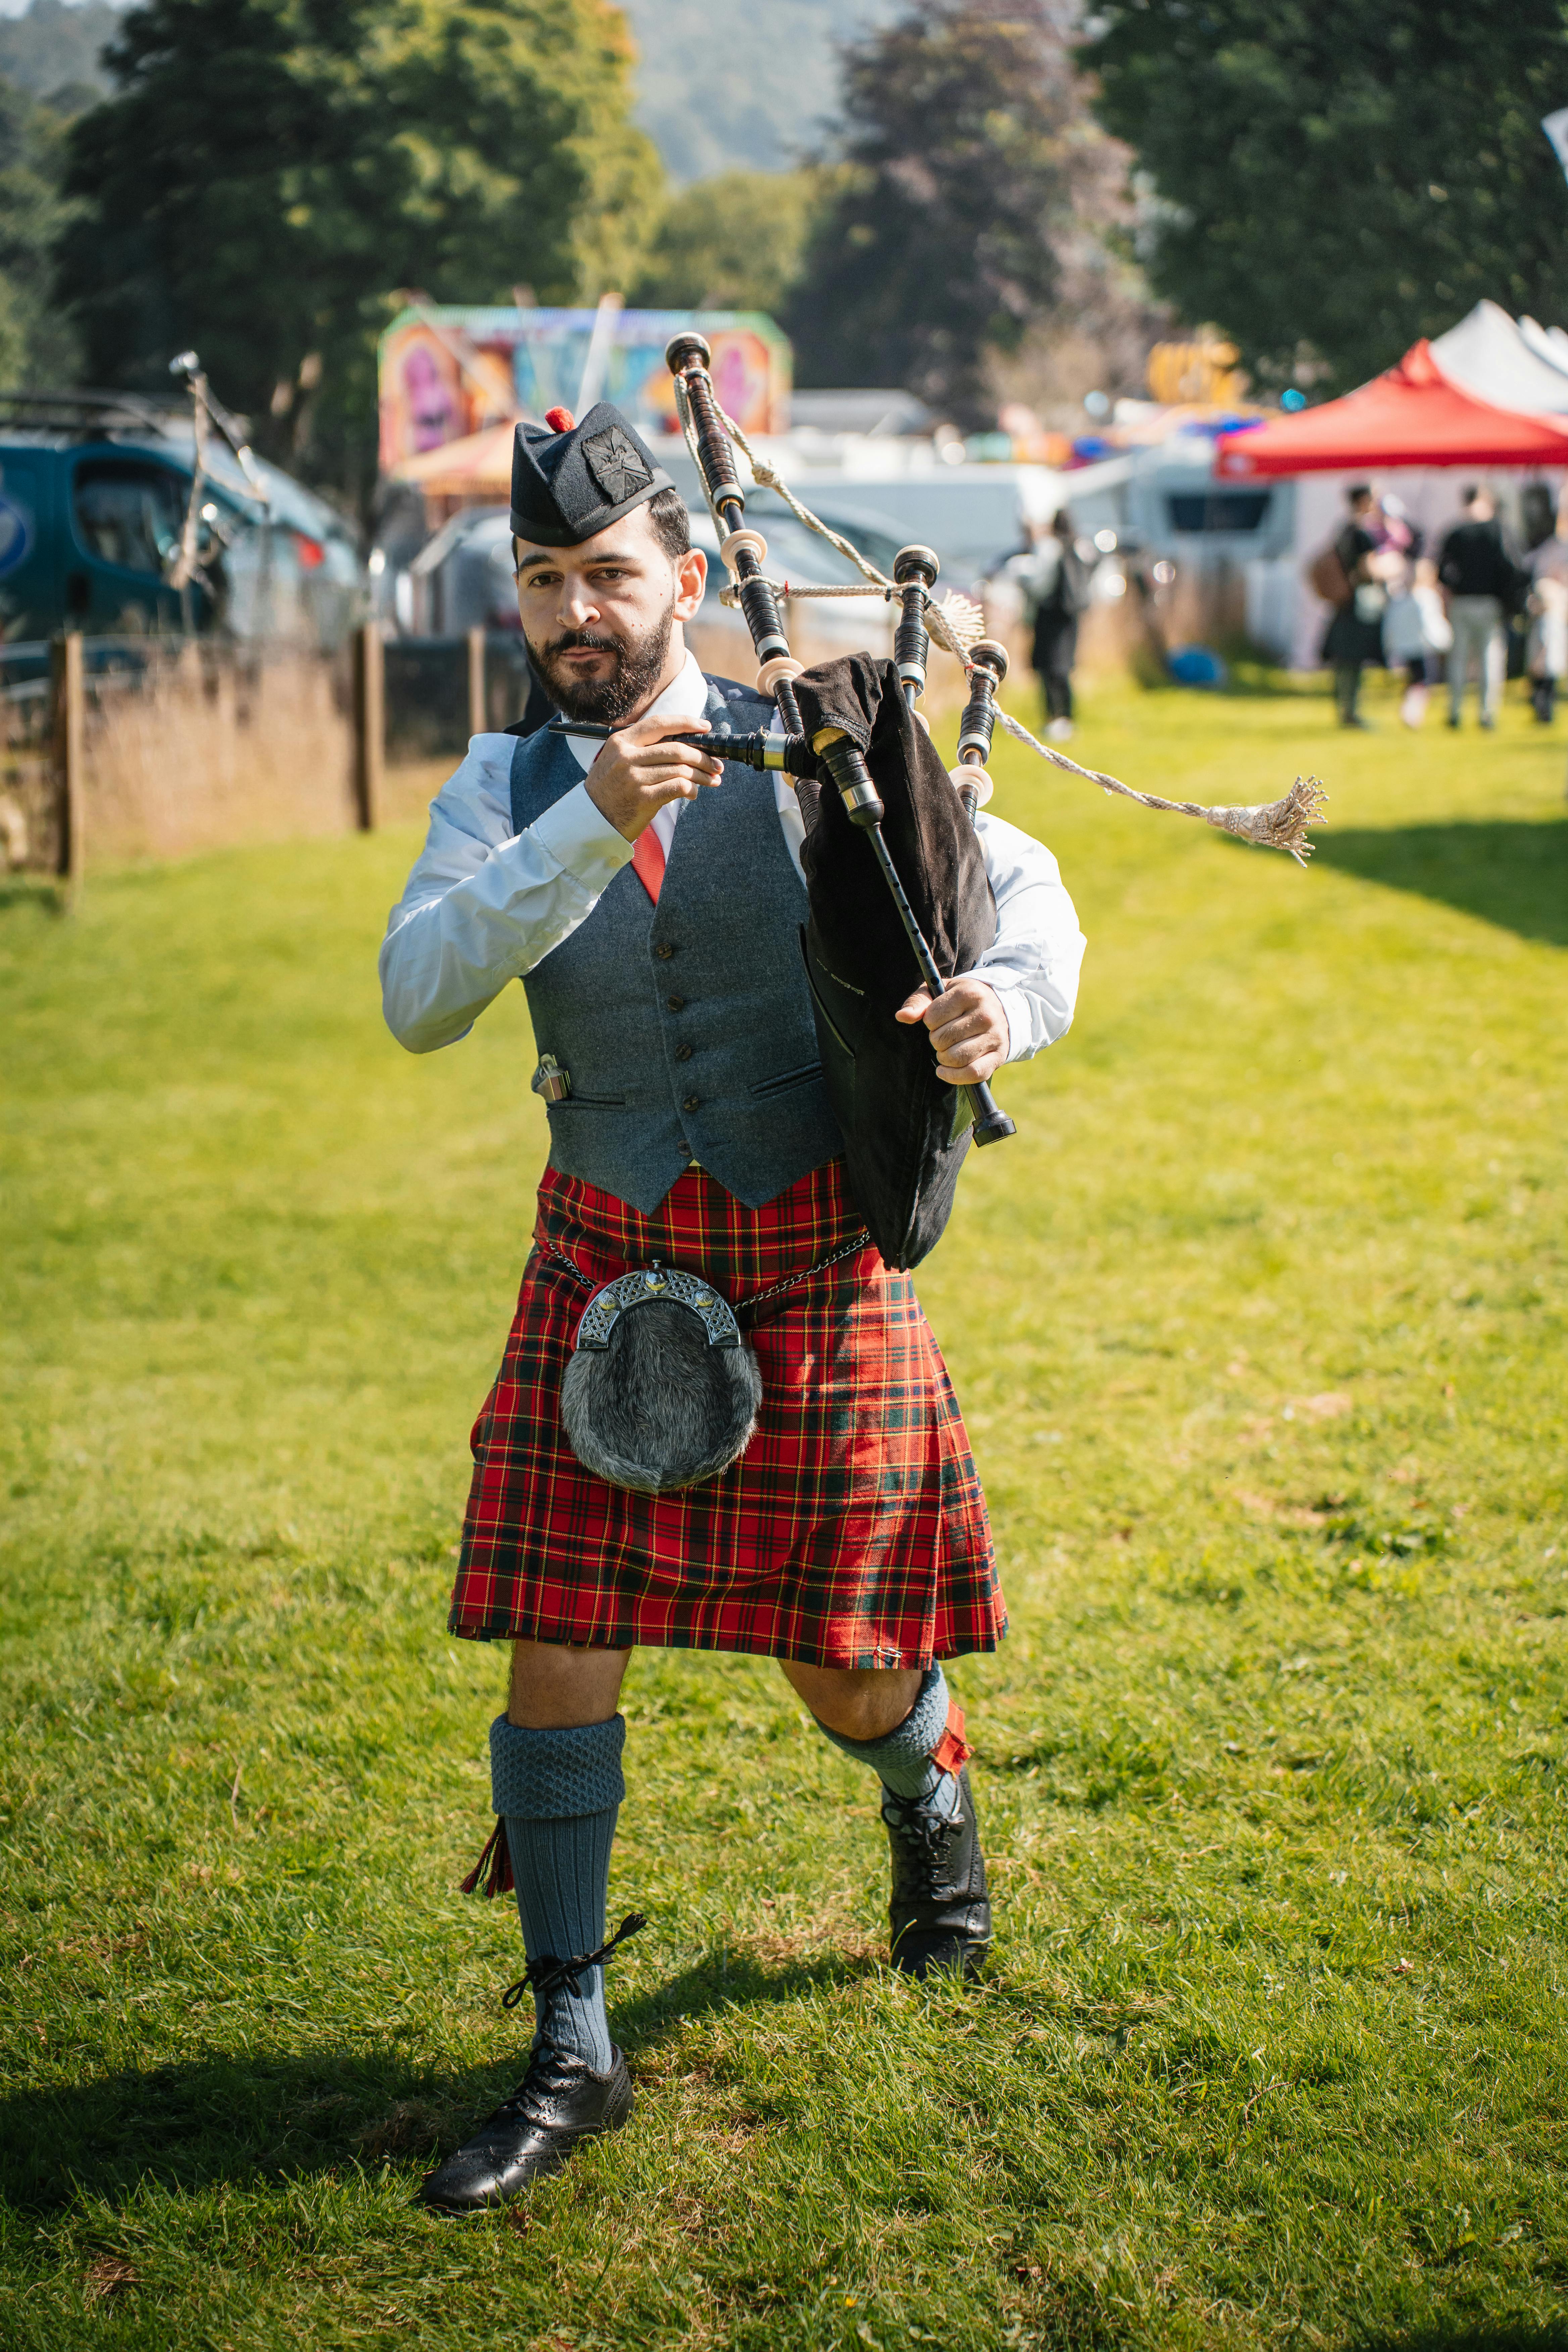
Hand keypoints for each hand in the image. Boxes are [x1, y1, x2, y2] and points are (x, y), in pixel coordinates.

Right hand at [584, 715, 724, 841]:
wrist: (592, 820)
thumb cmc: (610, 790)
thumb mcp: (617, 760)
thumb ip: (642, 749)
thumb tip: (683, 745)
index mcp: (622, 742)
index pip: (659, 724)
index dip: (685, 723)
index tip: (705, 727)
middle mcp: (627, 757)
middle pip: (676, 748)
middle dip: (702, 756)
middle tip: (716, 765)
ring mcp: (634, 778)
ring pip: (680, 769)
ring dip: (702, 776)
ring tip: (711, 781)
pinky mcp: (643, 798)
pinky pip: (678, 787)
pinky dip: (691, 790)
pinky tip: (693, 793)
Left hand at [894, 977, 1008, 1085]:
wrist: (1000, 1006)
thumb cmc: (963, 999)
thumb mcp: (940, 991)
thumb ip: (918, 1001)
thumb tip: (902, 1016)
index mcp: (969, 993)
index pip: (932, 1018)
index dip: (929, 1022)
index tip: (938, 1019)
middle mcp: (985, 1015)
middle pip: (942, 1040)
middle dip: (936, 1040)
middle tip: (945, 1034)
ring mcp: (994, 1036)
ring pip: (956, 1058)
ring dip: (943, 1058)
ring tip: (947, 1050)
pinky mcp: (998, 1056)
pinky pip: (972, 1073)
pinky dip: (954, 1076)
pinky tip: (944, 1070)